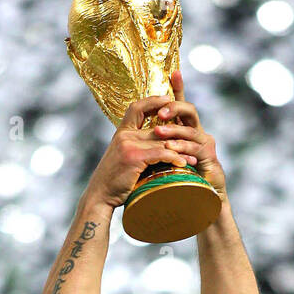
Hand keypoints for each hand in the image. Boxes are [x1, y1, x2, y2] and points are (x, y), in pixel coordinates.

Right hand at [85, 93, 196, 210]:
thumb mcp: (123, 159)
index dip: (153, 100)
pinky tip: (182, 164)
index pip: (137, 107)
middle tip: (193, 138)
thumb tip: (156, 148)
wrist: (100, 195)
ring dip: (180, 150)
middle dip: (177, 133)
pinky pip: (160, 153)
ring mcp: (129, 145)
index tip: (168, 98)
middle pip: (157, 127)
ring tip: (193, 158)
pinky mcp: (134, 157)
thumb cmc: (114, 181)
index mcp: (121, 133)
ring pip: (162, 141)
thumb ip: (136, 149)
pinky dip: (174, 158)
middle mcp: (125, 135)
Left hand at [151, 71, 226, 202]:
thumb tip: (132, 133)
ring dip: (174, 130)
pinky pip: (195, 148)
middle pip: (189, 110)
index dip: (179, 88)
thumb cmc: (178, 180)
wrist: (197, 203)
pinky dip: (182, 147)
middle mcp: (198, 132)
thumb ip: (154, 144)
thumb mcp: (162, 159)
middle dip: (174, 107)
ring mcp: (205, 144)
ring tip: (159, 131)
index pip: (181, 105)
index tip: (174, 72)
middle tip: (161, 111)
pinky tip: (171, 149)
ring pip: (191, 129)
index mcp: (185, 129)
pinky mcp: (209, 158)